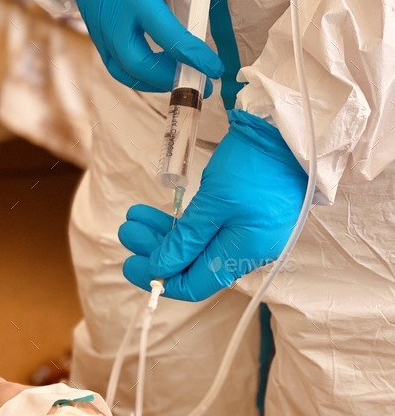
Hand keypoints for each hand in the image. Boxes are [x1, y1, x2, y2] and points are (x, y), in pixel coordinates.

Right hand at [52, 0, 239, 91]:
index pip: (167, 36)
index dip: (194, 56)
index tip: (215, 68)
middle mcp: (115, 21)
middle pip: (140, 65)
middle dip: (171, 78)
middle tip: (199, 82)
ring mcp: (102, 33)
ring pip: (127, 72)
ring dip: (155, 82)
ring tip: (181, 78)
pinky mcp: (97, 38)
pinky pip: (117, 68)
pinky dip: (138, 77)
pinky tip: (158, 73)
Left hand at [119, 111, 307, 300]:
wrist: (289, 131)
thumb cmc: (253, 167)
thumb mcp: (213, 204)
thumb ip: (186, 240)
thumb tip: (160, 268)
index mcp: (244, 255)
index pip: (195, 285)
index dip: (160, 278)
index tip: (131, 264)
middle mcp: (248, 250)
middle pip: (193, 263)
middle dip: (156, 250)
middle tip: (126, 231)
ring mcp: (248, 231)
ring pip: (197, 244)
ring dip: (163, 233)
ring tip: (134, 217)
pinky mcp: (245, 213)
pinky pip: (207, 228)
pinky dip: (181, 223)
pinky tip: (156, 212)